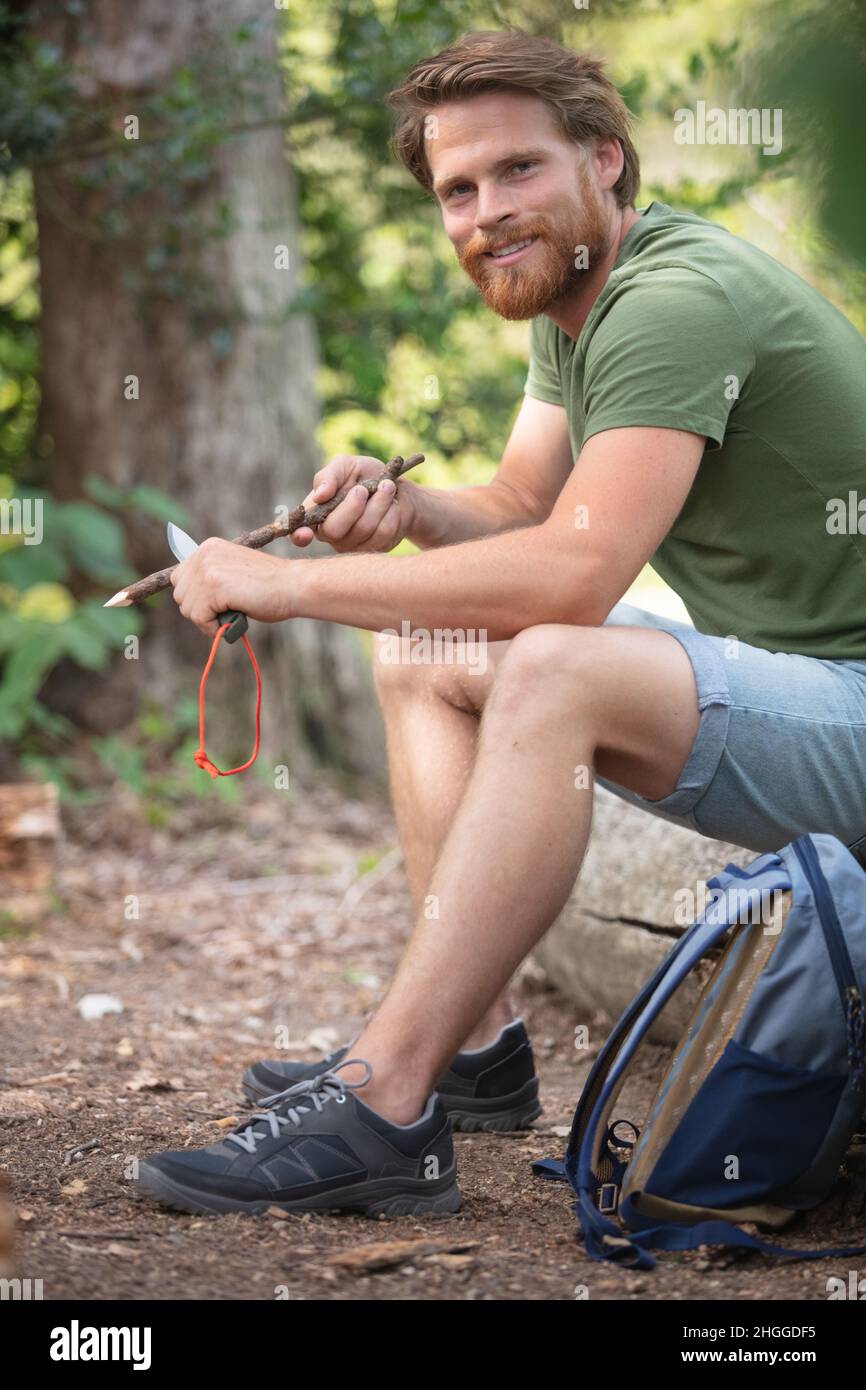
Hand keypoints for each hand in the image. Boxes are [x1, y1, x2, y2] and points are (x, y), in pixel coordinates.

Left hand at [169, 538, 292, 636]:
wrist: (292, 586)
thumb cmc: (269, 586)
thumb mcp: (233, 573)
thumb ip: (212, 577)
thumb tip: (187, 598)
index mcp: (208, 547)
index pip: (179, 579)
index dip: (195, 597)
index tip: (214, 604)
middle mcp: (204, 553)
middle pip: (180, 595)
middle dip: (200, 610)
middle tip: (226, 610)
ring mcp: (208, 568)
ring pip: (187, 608)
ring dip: (208, 620)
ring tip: (233, 612)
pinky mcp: (213, 585)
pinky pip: (199, 618)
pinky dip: (214, 627)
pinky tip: (233, 618)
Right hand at [291, 455, 414, 552]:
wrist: (398, 487)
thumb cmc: (365, 475)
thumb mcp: (346, 466)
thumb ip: (329, 476)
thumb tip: (319, 495)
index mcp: (316, 515)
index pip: (298, 533)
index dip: (299, 536)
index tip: (305, 533)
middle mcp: (331, 535)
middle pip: (333, 531)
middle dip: (352, 506)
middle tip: (363, 488)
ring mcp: (354, 545)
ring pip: (363, 529)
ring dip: (379, 502)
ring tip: (387, 486)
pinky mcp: (376, 548)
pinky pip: (383, 533)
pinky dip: (391, 512)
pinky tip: (392, 504)